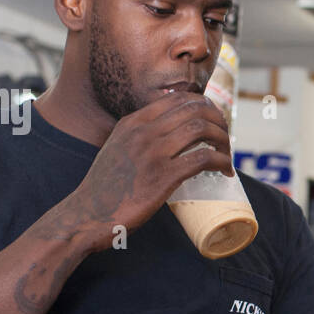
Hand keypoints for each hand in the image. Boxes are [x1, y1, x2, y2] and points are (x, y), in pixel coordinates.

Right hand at [70, 91, 234, 246]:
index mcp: (133, 122)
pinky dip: (221, 162)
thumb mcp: (117, 148)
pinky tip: (225, 172)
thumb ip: (138, 137)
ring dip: (223, 140)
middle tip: (226, 138)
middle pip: (195, 109)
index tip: (214, 122)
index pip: (178, 98)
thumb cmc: (104, 188)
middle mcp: (143, 131)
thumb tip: (167, 136)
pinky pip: (203, 158)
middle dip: (219, 121)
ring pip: (202, 129)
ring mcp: (153, 152)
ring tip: (227, 156)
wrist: (86, 214)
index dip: (204, 106)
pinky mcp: (163, 176)